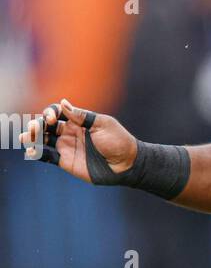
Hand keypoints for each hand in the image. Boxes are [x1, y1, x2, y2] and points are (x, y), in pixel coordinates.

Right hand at [21, 99, 136, 182]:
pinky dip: (38, 154)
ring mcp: (66, 147)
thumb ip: (82, 116)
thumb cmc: (118, 141)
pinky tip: (31, 152)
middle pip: (46, 125)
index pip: (57, 113)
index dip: (51, 113)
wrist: (127, 164)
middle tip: (36, 127)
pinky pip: (48, 157)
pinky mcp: (66, 161)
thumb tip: (63, 103)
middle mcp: (69, 132)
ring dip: (33, 137)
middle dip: (38, 124)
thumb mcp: (103, 124)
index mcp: (78, 121)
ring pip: (44, 140)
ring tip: (26, 138)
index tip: (53, 118)